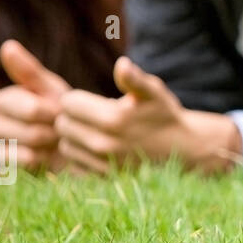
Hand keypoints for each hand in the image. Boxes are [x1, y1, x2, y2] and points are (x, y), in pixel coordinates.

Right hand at [0, 40, 69, 170]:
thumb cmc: (65, 112)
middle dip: (42, 128)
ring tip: (54, 142)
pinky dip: (30, 160)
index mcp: (4, 99)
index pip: (12, 103)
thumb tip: (6, 45)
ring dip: (39, 145)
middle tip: (59, 130)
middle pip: (10, 126)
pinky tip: (45, 157)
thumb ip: (28, 71)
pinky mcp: (0, 168)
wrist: (75, 145)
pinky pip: (7, 164)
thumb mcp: (51, 89)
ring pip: (10, 145)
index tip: (59, 111)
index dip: (40, 110)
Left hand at [55, 57, 239, 173]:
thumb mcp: (154, 92)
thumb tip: (122, 63)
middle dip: (73, 117)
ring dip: (74, 137)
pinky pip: (73, 165)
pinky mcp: (102, 179)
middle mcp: (104, 143)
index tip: (92, 100)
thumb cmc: (164, 114)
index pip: (68, 103)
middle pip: (62, 124)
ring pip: (65, 145)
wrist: (180, 149)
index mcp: (113, 118)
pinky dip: (81, 156)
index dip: (78, 98)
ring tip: (94, 131)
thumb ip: (134, 78)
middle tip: (91, 115)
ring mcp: (102, 164)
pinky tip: (97, 149)